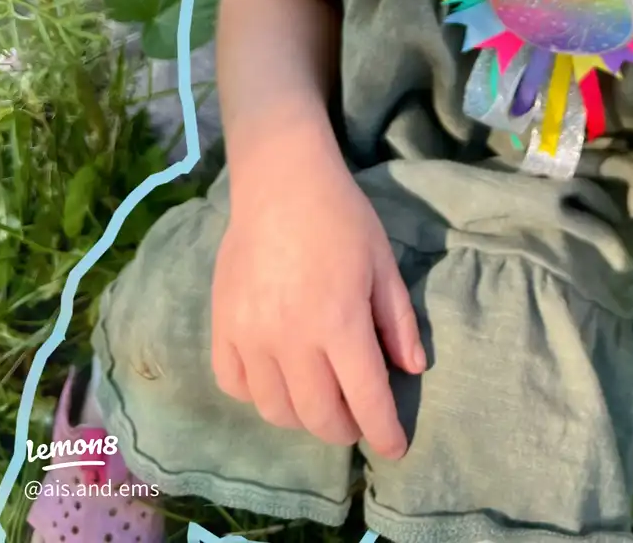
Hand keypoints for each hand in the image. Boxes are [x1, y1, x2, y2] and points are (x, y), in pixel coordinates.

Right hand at [211, 123, 423, 457]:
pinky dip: (258, 395)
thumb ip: (398, 321)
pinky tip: (278, 379)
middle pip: (318, 416)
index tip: (394, 449)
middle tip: (358, 419)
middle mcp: (290, 338)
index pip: (365, 399)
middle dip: (345, 430)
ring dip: (303, 417)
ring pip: (275, 410)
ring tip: (320, 400)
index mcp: (339, 321)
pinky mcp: (221, 326)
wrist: (281, 182)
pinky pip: (235, 385)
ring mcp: (250, 335)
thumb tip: (412, 369)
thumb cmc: (341, 218)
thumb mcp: (382, 263)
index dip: (383, 432)